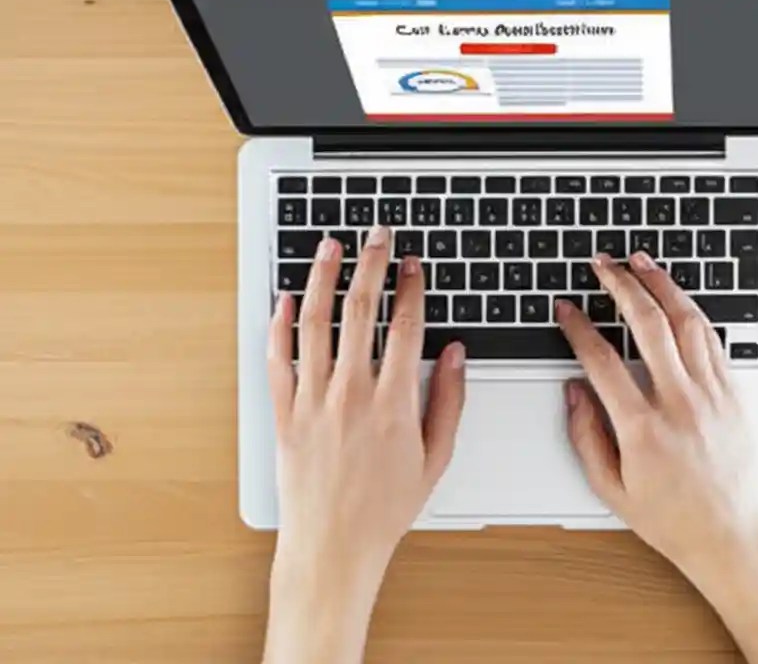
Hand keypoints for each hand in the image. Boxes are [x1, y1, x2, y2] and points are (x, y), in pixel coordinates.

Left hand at [263, 225, 465, 663]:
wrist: (333, 546)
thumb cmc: (385, 508)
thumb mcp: (435, 458)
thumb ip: (448, 401)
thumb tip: (452, 355)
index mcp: (394, 403)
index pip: (406, 326)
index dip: (411, 288)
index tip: (412, 265)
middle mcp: (351, 394)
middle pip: (361, 311)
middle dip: (371, 265)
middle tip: (376, 237)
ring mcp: (313, 401)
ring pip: (315, 323)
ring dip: (323, 278)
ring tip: (329, 247)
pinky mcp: (284, 414)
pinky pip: (277, 359)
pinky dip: (279, 324)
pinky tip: (285, 298)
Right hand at [554, 251, 757, 572]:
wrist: (733, 536)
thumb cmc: (675, 520)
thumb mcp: (612, 490)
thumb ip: (586, 436)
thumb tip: (574, 391)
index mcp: (643, 430)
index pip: (602, 360)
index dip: (578, 327)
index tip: (566, 309)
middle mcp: (680, 404)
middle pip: (648, 324)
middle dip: (621, 285)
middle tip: (603, 264)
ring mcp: (713, 395)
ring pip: (687, 322)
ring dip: (662, 285)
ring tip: (641, 263)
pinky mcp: (735, 394)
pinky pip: (713, 340)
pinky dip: (693, 312)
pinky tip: (678, 299)